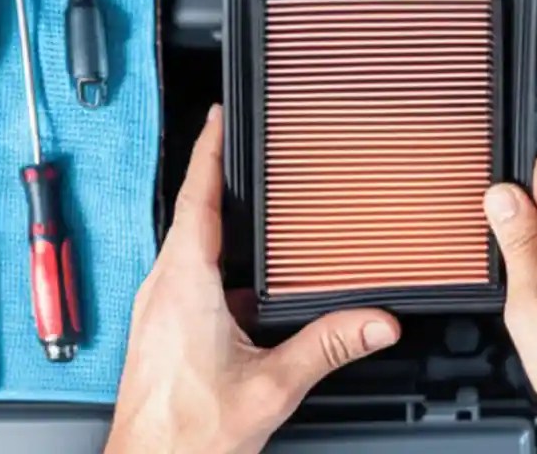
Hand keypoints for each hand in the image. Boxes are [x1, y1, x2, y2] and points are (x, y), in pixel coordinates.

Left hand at [106, 106, 401, 453]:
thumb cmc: (186, 435)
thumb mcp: (272, 386)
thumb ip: (328, 346)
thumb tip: (376, 320)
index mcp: (184, 285)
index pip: (196, 197)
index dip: (210, 151)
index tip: (222, 115)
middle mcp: (164, 289)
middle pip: (193, 214)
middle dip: (222, 177)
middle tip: (250, 147)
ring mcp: (160, 309)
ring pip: (191, 247)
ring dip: (221, 222)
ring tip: (259, 206)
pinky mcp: (164, 329)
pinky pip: (191, 277)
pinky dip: (220, 264)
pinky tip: (252, 284)